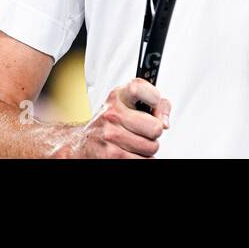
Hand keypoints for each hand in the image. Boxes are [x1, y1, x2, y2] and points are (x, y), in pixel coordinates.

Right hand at [54, 78, 170, 158]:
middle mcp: (113, 114)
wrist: (83, 142)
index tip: (154, 105)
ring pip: (151, 147)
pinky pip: (143, 160)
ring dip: (147, 148)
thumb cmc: (111, 122)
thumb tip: (165, 122)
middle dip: (154, 132)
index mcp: (119, 96)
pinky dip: (141, 159)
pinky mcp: (111, 155)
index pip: (139, 88)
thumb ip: (155, 105)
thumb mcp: (128, 104)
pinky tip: (131, 152)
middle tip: (144, 131)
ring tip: (135, 142)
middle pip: (155, 127)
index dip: (153, 98)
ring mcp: (111, 135)